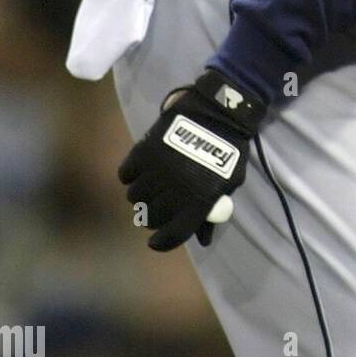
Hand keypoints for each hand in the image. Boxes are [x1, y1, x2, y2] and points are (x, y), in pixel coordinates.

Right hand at [118, 69, 265, 250]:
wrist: (218, 114)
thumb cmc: (228, 152)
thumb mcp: (227, 184)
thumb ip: (211, 211)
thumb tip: (202, 239)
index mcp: (200, 200)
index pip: (175, 233)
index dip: (163, 242)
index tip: (155, 242)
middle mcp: (176, 189)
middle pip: (151, 217)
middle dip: (151, 219)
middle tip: (153, 212)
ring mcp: (158, 170)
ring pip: (135, 196)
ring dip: (139, 198)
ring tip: (147, 191)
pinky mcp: (144, 152)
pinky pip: (126, 174)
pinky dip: (130, 176)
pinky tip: (138, 174)